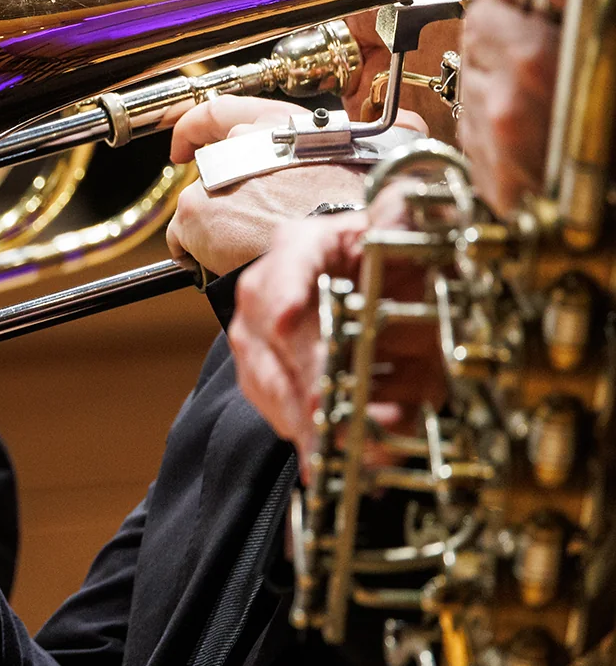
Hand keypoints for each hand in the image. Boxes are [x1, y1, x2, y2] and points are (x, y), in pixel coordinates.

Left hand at [164, 96, 423, 276]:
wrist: (349, 256)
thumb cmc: (367, 214)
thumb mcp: (388, 158)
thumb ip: (394, 132)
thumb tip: (413, 123)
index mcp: (287, 125)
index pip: (223, 110)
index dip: (196, 125)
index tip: (185, 142)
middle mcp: (247, 141)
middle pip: (214, 164)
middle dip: (224, 192)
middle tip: (240, 217)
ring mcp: (219, 175)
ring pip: (200, 201)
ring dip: (216, 224)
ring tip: (246, 247)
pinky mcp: (199, 211)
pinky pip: (183, 237)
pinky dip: (196, 252)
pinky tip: (223, 263)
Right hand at [230, 187, 440, 478]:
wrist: (376, 285)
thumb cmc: (387, 258)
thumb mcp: (404, 232)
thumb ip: (406, 217)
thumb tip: (407, 206)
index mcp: (302, 247)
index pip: (285, 265)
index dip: (286, 291)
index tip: (288, 319)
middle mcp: (267, 292)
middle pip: (273, 339)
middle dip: (308, 380)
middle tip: (337, 411)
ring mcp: (259, 341)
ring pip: (270, 384)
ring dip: (312, 421)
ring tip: (357, 447)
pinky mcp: (267, 381)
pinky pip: (282, 416)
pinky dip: (316, 440)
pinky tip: (347, 459)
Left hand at [458, 0, 567, 217]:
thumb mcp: (608, 34)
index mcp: (534, 64)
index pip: (483, 12)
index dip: (512, 12)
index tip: (538, 21)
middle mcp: (503, 108)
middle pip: (472, 52)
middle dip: (504, 50)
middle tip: (549, 63)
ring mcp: (494, 151)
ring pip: (471, 93)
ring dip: (500, 90)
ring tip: (549, 102)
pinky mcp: (494, 185)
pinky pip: (476, 139)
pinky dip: (500, 132)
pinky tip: (541, 134)